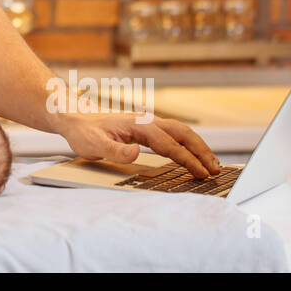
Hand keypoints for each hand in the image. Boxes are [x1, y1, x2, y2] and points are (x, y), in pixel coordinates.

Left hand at [54, 110, 221, 178]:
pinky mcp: (147, 128)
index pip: (170, 144)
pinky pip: (174, 134)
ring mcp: (148, 123)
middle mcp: (147, 121)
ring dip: (198, 146)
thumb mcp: (93, 145)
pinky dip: (188, 143)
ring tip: (212, 164)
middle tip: (215, 169)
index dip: (187, 159)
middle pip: (183, 133)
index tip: (201, 172)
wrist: (75, 118)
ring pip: (181, 132)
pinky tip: (193, 155)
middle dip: (202, 151)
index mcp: (138, 125)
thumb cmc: (84, 132)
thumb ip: (115, 151)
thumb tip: (135, 152)